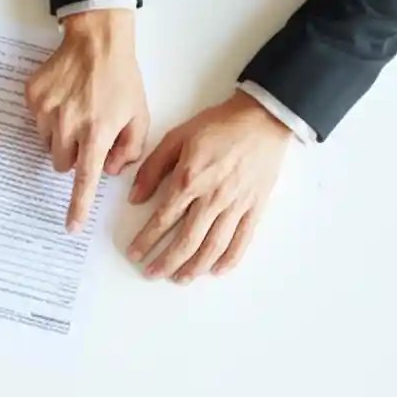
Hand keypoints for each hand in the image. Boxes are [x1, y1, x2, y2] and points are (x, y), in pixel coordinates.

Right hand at [25, 9, 148, 232]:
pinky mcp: (32, 97)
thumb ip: (130, 150)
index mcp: (97, 133)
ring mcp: (46, 111)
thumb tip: (109, 169)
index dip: (77, 207)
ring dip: (62, 137)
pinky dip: (50, 117)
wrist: (97, 39)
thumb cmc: (122, 78)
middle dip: (75, 157)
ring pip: (48, 144)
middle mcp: (68, 125)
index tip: (70, 227)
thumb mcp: (139, 116)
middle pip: (63, 164)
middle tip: (89, 134)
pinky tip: (65, 98)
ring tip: (78, 110)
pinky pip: (37, 122)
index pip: (85, 180)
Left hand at [127, 91, 291, 283]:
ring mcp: (236, 205)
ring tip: (179, 278)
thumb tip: (135, 197)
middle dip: (166, 261)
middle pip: (187, 240)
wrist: (261, 119)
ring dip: (194, 267)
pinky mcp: (255, 207)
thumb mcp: (177, 137)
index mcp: (190, 179)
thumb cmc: (218, 125)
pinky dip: (229, 259)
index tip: (135, 252)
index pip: (163, 218)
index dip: (146, 239)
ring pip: (213, 246)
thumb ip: (153, 168)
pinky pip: (242, 240)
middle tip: (152, 272)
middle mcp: (212, 197)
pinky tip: (216, 270)